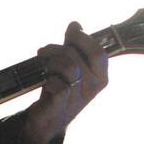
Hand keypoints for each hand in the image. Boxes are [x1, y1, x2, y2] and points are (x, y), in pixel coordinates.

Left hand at [23, 21, 108, 143]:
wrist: (48, 119)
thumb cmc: (61, 88)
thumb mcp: (70, 65)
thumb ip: (74, 46)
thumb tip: (75, 24)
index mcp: (101, 76)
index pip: (98, 53)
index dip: (83, 39)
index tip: (70, 32)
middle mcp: (94, 87)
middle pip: (75, 56)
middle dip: (56, 49)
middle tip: (43, 51)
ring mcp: (79, 98)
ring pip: (67, 68)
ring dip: (50, 63)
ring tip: (42, 64)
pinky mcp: (63, 106)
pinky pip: (58, 85)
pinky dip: (47, 80)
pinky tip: (45, 83)